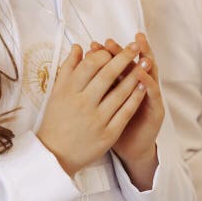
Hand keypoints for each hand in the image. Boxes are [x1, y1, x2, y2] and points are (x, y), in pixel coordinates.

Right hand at [37, 42, 145, 175]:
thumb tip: (79, 47)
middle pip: (107, 75)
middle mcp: (82, 104)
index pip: (90, 65)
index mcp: (68, 91)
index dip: (104, 54)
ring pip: (119, 92)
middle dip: (124, 58)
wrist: (56, 154)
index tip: (113, 47)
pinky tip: (143, 86)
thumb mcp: (56, 93)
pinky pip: (125, 112)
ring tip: (145, 63)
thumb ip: (68, 68)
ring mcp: (96, 119)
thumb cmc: (56, 120)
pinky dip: (135, 97)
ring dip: (135, 75)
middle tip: (136, 46)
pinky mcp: (107, 134)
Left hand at [90, 34, 163, 190]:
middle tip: (111, 42)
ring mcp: (150, 96)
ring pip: (149, 72)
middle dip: (121, 51)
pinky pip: (153, 93)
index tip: (94, 45)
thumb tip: (79, 67)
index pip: (115, 63)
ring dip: (143, 59)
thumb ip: (95, 86)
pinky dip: (148, 82)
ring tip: (136, 48)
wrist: (130, 150)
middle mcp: (139, 86)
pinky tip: (141, 73)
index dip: (105, 54)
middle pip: (132, 63)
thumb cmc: (113, 128)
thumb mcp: (102, 105)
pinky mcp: (157, 109)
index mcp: (123, 84)